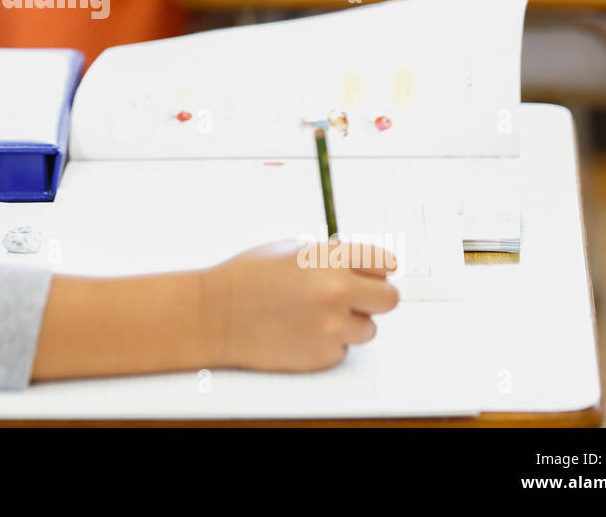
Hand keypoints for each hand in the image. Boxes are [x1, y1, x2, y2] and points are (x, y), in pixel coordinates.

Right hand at [201, 240, 399, 371]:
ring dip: (350, 323)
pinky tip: (300, 331)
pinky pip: (343, 349)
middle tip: (353, 297)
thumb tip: (363, 266)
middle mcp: (337, 293)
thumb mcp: (290, 250)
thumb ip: (330, 256)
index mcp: (330, 259)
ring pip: (368, 329)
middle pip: (390, 299)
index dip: (377, 267)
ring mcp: (332, 328)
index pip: (385, 262)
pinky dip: (329, 342)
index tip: (373, 272)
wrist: (215, 316)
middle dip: (373, 297)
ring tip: (315, 315)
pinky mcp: (323, 356)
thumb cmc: (248, 278)